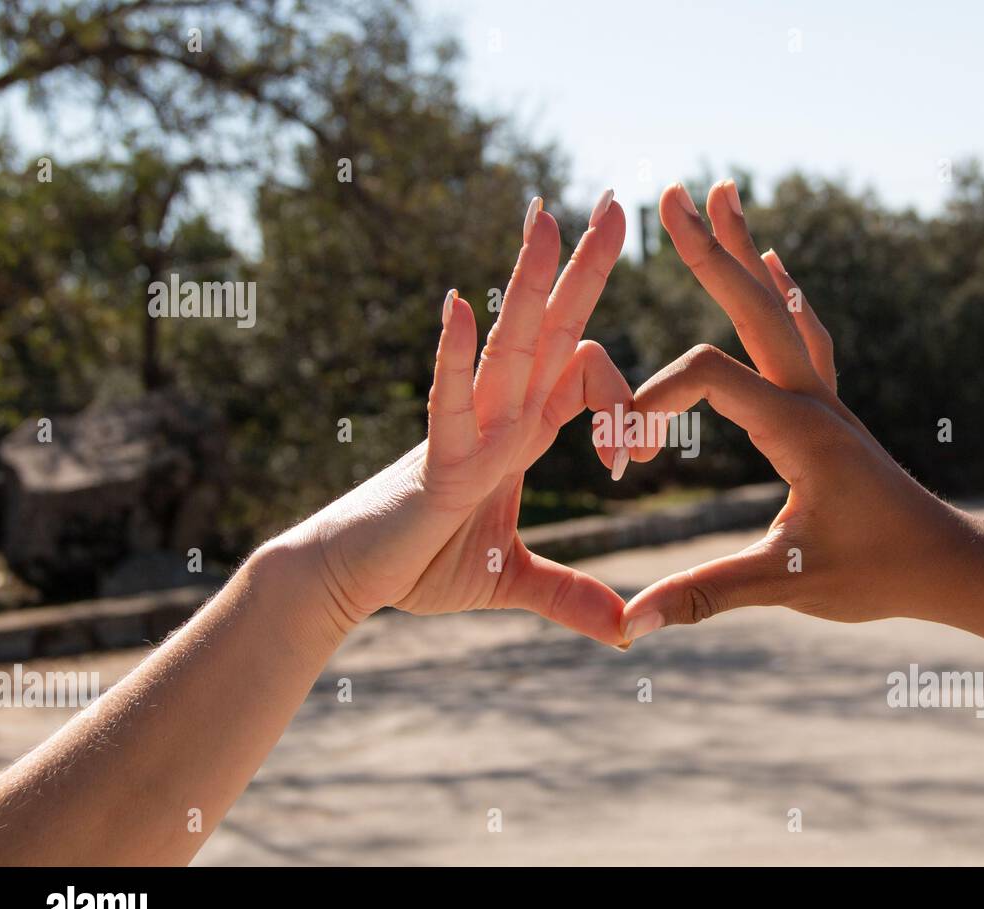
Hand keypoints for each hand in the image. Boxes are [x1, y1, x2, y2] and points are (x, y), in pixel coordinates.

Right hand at [279, 191, 632, 645]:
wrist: (347, 581)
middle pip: (552, 329)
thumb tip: (626, 631)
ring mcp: (468, 431)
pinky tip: (463, 305)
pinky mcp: (437, 462)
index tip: (636, 462)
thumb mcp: (515, 581)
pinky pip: (449, 402)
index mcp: (523, 431)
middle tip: (614, 201)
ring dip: (529, 282)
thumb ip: (570, 594)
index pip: (586, 373)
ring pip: (509, 346)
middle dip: (584, 269)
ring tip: (547, 216)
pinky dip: (456, 358)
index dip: (628, 400)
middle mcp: (500, 416)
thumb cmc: (421, 565)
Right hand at [619, 181, 969, 643]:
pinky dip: (783, 294)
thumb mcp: (787, 582)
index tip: (624, 454)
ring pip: (781, 307)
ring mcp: (825, 398)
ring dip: (746, 251)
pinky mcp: (830, 411)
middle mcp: (812, 398)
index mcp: (798, 428)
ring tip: (727, 195)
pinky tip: (777, 268)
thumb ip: (704, 596)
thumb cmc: (880, 573)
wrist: (952, 565)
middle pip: (753, 304)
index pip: (709, 376)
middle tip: (672, 193)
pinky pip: (805, 335)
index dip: (653, 401)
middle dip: (708, 250)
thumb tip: (627, 625)